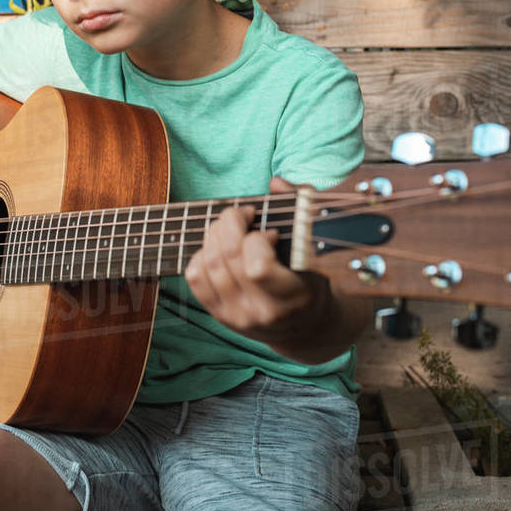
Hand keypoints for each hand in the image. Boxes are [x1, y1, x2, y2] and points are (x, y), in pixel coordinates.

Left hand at [183, 175, 332, 349]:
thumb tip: (275, 183)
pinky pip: (194, 277)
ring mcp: (234, 316)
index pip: (257, 268)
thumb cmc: (313, 279)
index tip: (272, 233)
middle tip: (245, 215)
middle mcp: (258, 312)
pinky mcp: (218, 315)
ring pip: (207, 264)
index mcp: (289, 299)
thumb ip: (302, 209)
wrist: (306, 327)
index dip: (258, 240)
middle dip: (231, 222)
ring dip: (215, 234)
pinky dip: (201, 253)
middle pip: (227, 258)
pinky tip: (220, 248)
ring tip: (233, 228)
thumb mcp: (317, 250)